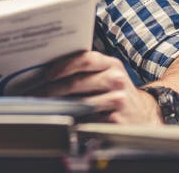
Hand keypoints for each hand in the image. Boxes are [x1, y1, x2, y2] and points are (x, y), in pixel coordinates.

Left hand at [29, 51, 161, 123]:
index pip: (84, 59)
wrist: (143, 115)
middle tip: (35, 94)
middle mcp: (116, 79)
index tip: (46, 73)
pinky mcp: (116, 120)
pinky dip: (72, 120)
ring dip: (58, 105)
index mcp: (111, 64)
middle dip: (52, 89)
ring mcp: (118, 100)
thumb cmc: (117, 93)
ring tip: (43, 106)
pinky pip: (87, 120)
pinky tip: (62, 119)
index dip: (63, 66)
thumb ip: (86, 70)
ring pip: (79, 102)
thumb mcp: (107, 75)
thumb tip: (49, 69)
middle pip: (77, 82)